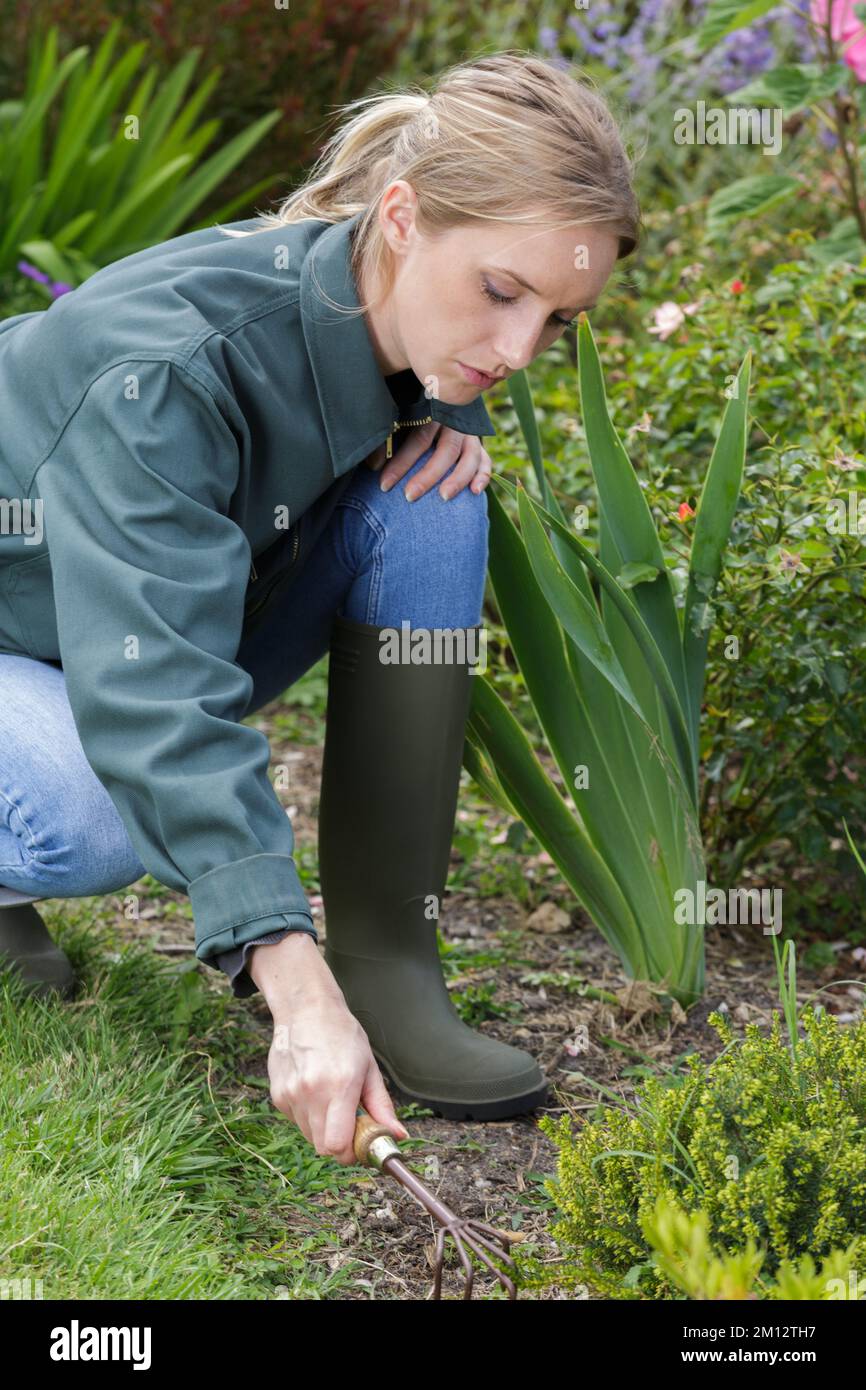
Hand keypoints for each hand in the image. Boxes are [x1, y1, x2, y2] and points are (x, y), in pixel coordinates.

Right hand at [268, 993, 407, 1166]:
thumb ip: (382, 1107)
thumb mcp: (369, 1068)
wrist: (305, 1010)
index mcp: (340, 1086)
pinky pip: (296, 1121)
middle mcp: (312, 1093)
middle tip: (350, 1123)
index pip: (337, 1145)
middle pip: (323, 1147)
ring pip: (309, 1136)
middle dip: (340, 1144)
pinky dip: (309, 1115)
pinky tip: (315, 1091)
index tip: (361, 1144)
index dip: (350, 1153)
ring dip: (323, 1128)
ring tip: (331, 1099)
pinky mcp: (278, 1095)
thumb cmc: (342, 1035)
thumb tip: (399, 1135)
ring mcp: (291, 1095)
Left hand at [366, 423, 491, 502]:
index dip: (401, 463)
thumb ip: (383, 442)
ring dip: (458, 478)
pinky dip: (483, 476)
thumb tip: (372, 465)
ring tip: (443, 497)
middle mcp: (454, 424)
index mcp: (433, 413)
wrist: (436, 399)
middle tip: (409, 496)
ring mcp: (470, 435)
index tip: (384, 485)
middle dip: (428, 476)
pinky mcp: (478, 447)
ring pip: (470, 457)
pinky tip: (474, 492)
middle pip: (445, 451)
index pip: (418, 440)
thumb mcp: (396, 420)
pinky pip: (485, 461)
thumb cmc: (409, 414)